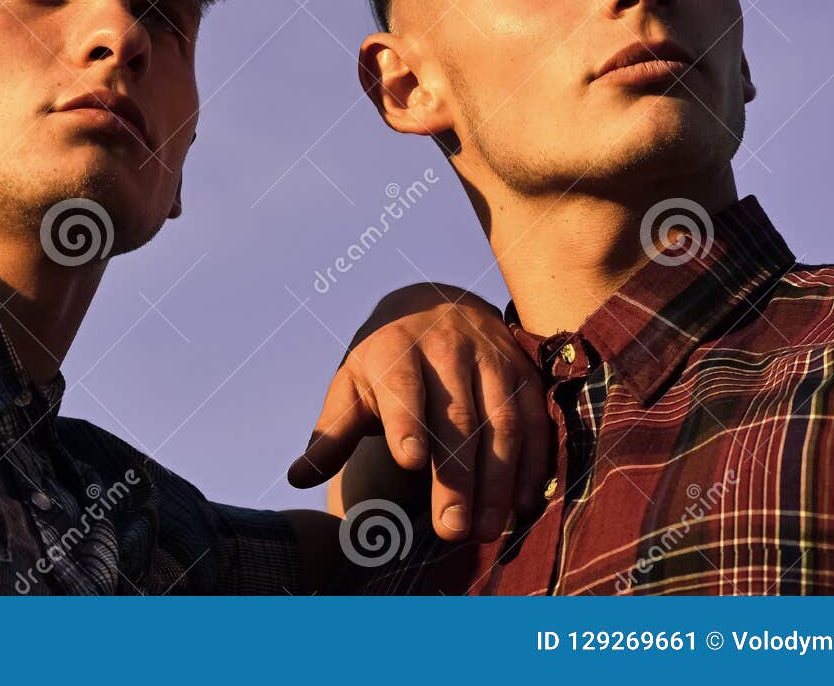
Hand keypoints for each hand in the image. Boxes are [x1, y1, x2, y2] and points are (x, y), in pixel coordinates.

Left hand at [287, 282, 550, 541]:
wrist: (434, 304)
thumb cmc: (384, 361)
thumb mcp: (352, 384)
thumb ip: (331, 432)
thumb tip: (297, 478)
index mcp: (396, 349)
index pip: (403, 386)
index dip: (408, 422)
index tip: (408, 461)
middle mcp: (448, 348)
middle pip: (456, 417)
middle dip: (456, 476)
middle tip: (451, 530)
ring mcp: (492, 359)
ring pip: (502, 422)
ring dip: (498, 480)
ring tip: (487, 530)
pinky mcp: (524, 373)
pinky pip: (536, 421)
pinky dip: (534, 465)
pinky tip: (525, 506)